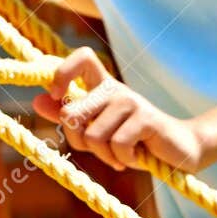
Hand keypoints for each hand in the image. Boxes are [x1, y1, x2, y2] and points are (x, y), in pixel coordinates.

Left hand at [34, 47, 205, 171]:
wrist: (178, 152)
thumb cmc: (135, 142)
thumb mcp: (99, 132)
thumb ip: (72, 117)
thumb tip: (37, 101)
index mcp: (103, 88)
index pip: (82, 58)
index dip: (62, 73)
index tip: (56, 95)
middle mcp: (116, 90)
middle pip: (72, 112)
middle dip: (78, 141)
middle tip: (100, 149)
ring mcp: (131, 102)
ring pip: (92, 135)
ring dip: (105, 156)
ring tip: (122, 155)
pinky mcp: (146, 118)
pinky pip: (116, 144)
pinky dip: (122, 159)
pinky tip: (136, 157)